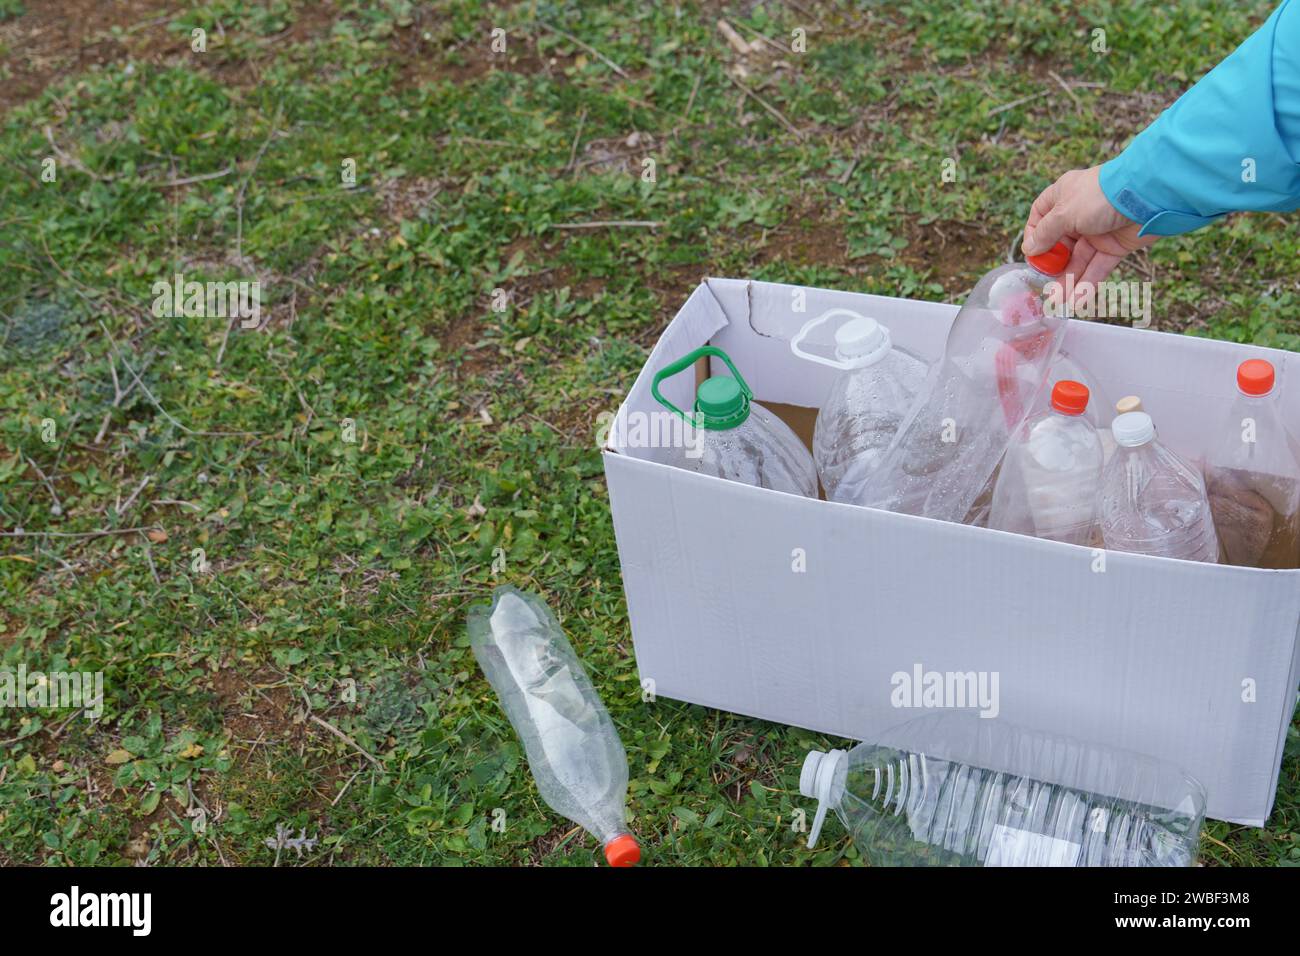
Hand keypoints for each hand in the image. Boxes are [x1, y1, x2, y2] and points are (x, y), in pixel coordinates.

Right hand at [1022, 166, 1154, 303]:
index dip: (1034, 237)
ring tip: (1057, 304)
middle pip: (1059, 246)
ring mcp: (1096, 232)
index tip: (1033, 255)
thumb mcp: (1064, 212)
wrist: (1148, 196)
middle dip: (1052, 268)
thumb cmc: (1100, 196)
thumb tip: (1029, 249)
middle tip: (1045, 287)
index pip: (1040, 218)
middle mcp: (1077, 216)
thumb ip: (1045, 233)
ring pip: (1078, 261)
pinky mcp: (1114, 246)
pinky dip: (1088, 284)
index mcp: (1062, 198)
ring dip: (1068, 282)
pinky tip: (1077, 302)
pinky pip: (1097, 267)